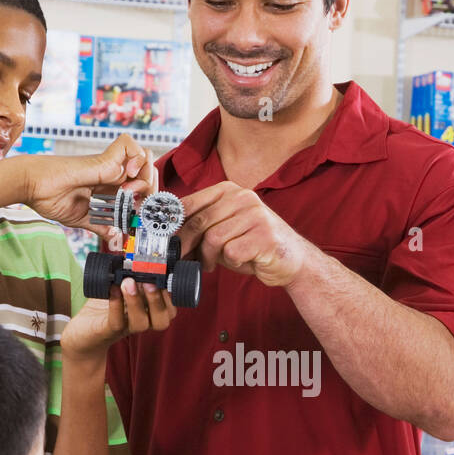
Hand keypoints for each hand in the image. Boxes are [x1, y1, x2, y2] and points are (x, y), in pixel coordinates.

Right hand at [0, 134, 155, 232]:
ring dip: (145, 177)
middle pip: (149, 173)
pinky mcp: (104, 157)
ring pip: (145, 157)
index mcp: (110, 187)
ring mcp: (110, 164)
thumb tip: (116, 241)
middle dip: (151, 192)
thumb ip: (102, 228)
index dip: (147, 202)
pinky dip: (136, 158)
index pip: (142, 189)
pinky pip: (130, 145)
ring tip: (131, 193)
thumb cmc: (51, 198)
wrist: (32, 188)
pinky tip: (128, 176)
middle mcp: (113, 174)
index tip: (139, 218)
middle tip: (138, 207)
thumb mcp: (84, 219)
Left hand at [61, 277, 176, 358]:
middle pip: (162, 320)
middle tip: (150, 282)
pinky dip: (115, 305)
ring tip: (128, 283)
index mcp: (149, 313)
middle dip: (159, 301)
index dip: (171, 296)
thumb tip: (136, 250)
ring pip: (141, 322)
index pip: (170, 309)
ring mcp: (125, 328)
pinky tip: (112, 290)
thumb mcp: (120, 288)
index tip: (165, 276)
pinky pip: (116, 321)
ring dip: (136, 301)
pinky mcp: (107, 331)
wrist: (82, 333)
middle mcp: (141, 321)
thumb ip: (130, 275)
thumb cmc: (103, 309)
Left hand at [175, 180, 309, 286]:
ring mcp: (256, 215)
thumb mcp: (223, 229)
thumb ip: (200, 227)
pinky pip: (232, 252)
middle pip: (200, 222)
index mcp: (229, 190)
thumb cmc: (252, 244)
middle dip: (186, 245)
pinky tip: (235, 262)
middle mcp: (243, 197)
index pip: (190, 203)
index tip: (161, 240)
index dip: (172, 224)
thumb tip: (167, 237)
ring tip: (210, 264)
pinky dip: (229, 262)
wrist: (292, 259)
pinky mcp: (265, 236)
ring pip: (214, 238)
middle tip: (181, 259)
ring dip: (208, 257)